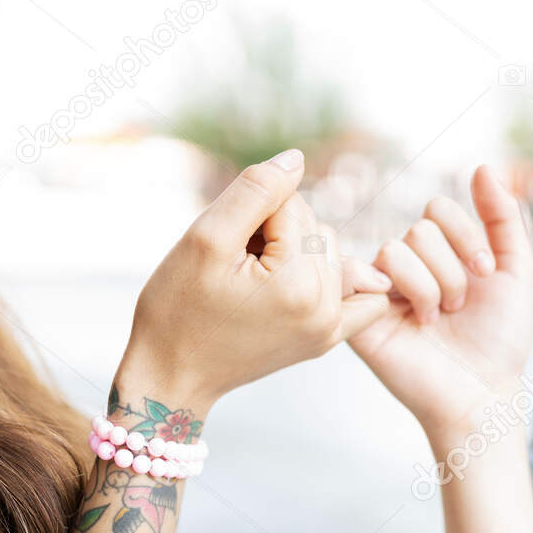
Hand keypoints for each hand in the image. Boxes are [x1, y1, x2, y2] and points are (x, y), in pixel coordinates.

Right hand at [118, 149, 393, 409]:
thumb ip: (256, 190)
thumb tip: (296, 158)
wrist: (173, 373)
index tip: (226, 250)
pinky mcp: (328, 338)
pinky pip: (358, 290)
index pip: (290, 204)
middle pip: (314, 224)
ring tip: (251, 280)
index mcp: (298, 285)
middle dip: (272, 232)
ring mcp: (331, 328)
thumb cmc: (178, 310)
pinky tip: (305, 281)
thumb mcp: (206, 239)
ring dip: (292, 251)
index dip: (250, 213)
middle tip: (234, 268)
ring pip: (327, 247)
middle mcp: (326, 309)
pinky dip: (338, 275)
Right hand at [347, 164, 532, 447]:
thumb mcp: (517, 271)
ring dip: (430, 289)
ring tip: (436, 320)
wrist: (482, 393)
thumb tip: (484, 166)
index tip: (487, 274)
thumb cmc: (499, 339)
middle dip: (451, 272)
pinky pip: (356, 272)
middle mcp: (406, 265)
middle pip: (419, 230)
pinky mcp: (359, 313)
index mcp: (438, 252)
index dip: (466, 235)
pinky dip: (386, 288)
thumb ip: (503, 218)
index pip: (436, 209)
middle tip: (459, 308)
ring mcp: (381, 288)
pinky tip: (406, 316)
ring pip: (395, 250)